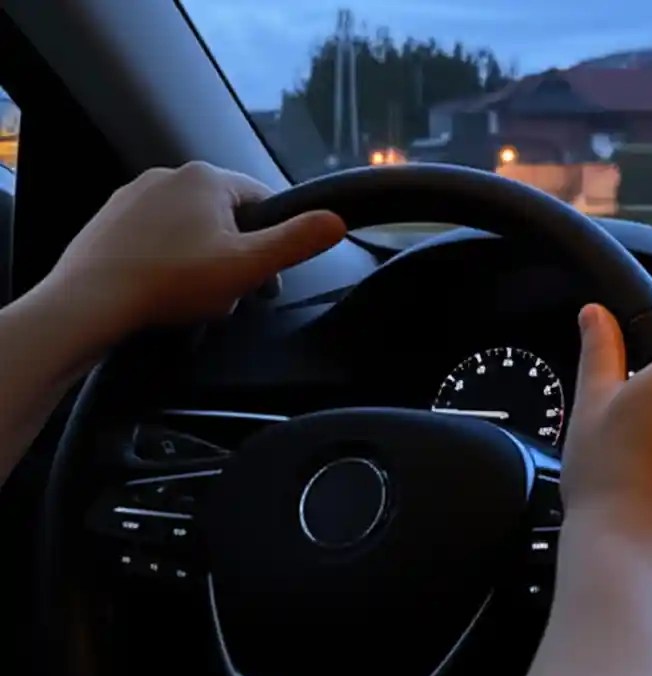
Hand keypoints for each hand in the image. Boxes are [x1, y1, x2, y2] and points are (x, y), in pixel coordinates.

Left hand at [41, 161, 345, 342]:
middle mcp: (169, 175)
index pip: (263, 201)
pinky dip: (165, 258)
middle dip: (234, 252)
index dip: (273, 240)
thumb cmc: (173, 282)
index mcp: (207, 178)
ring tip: (193, 295)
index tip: (266, 276)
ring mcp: (133, 195)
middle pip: (225, 215)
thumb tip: (337, 220)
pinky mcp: (108, 219)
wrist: (90, 301)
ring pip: (189, 226)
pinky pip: (154, 236)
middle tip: (230, 293)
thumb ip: (296, 242)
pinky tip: (161, 288)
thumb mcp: (248, 266)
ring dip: (201, 256)